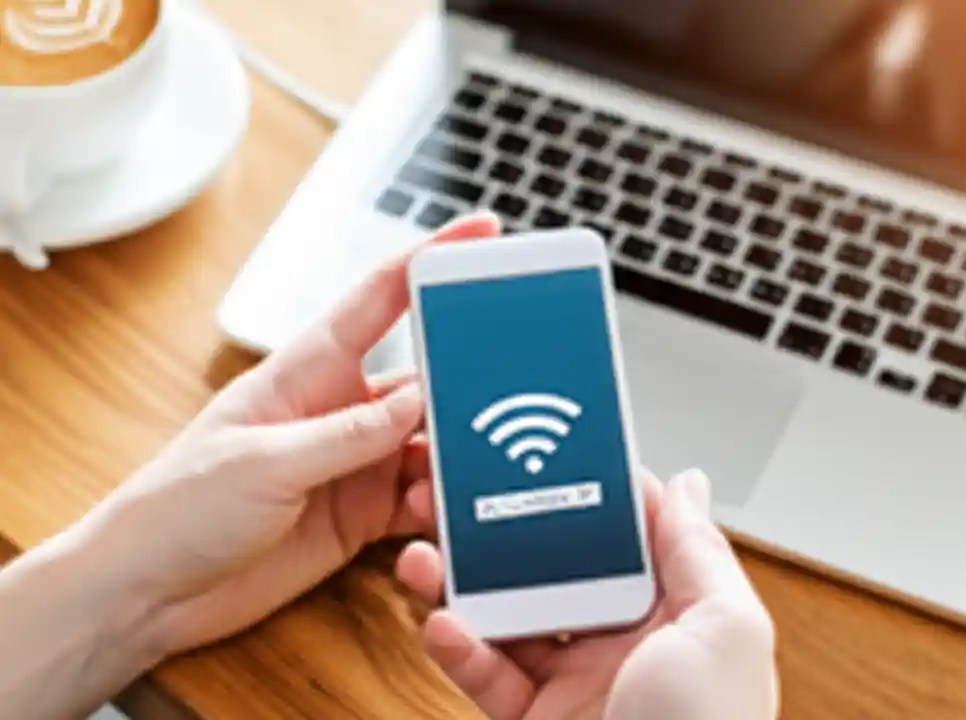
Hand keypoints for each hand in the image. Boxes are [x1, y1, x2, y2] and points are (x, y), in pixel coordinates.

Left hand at [89, 213, 500, 654]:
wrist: (147, 593)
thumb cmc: (178, 508)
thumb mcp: (265, 462)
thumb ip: (348, 433)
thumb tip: (419, 400)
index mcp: (307, 371)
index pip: (380, 299)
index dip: (431, 259)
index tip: (482, 230)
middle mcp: (339, 409)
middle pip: (424, 378)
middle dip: (465, 382)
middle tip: (506, 395)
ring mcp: (353, 463)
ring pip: (431, 443)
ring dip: (453, 458)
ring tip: (461, 477)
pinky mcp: (360, 515)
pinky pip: (421, 500)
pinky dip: (440, 506)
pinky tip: (439, 516)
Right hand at [395, 469, 778, 719]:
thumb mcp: (727, 630)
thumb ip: (699, 553)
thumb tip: (689, 483)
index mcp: (679, 610)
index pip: (627, 529)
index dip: (586, 486)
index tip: (541, 444)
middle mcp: (626, 641)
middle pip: (555, 565)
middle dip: (507, 529)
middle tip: (458, 493)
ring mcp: (577, 682)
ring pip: (510, 614)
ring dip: (464, 579)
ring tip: (426, 552)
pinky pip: (487, 674)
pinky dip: (458, 646)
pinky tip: (442, 622)